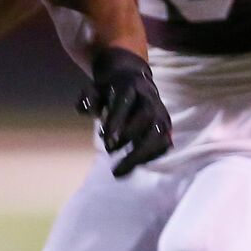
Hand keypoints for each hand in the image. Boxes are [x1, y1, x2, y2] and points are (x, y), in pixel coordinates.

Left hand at [77, 48, 171, 176]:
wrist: (133, 80)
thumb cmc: (110, 90)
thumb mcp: (95, 89)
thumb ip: (89, 99)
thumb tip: (84, 110)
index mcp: (130, 86)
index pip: (125, 102)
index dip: (117, 121)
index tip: (107, 140)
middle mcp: (149, 98)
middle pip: (146, 116)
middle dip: (129, 135)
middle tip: (109, 151)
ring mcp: (160, 112)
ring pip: (159, 132)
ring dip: (141, 153)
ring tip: (120, 169)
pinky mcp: (165, 126)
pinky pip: (164, 143)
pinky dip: (150, 157)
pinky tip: (132, 166)